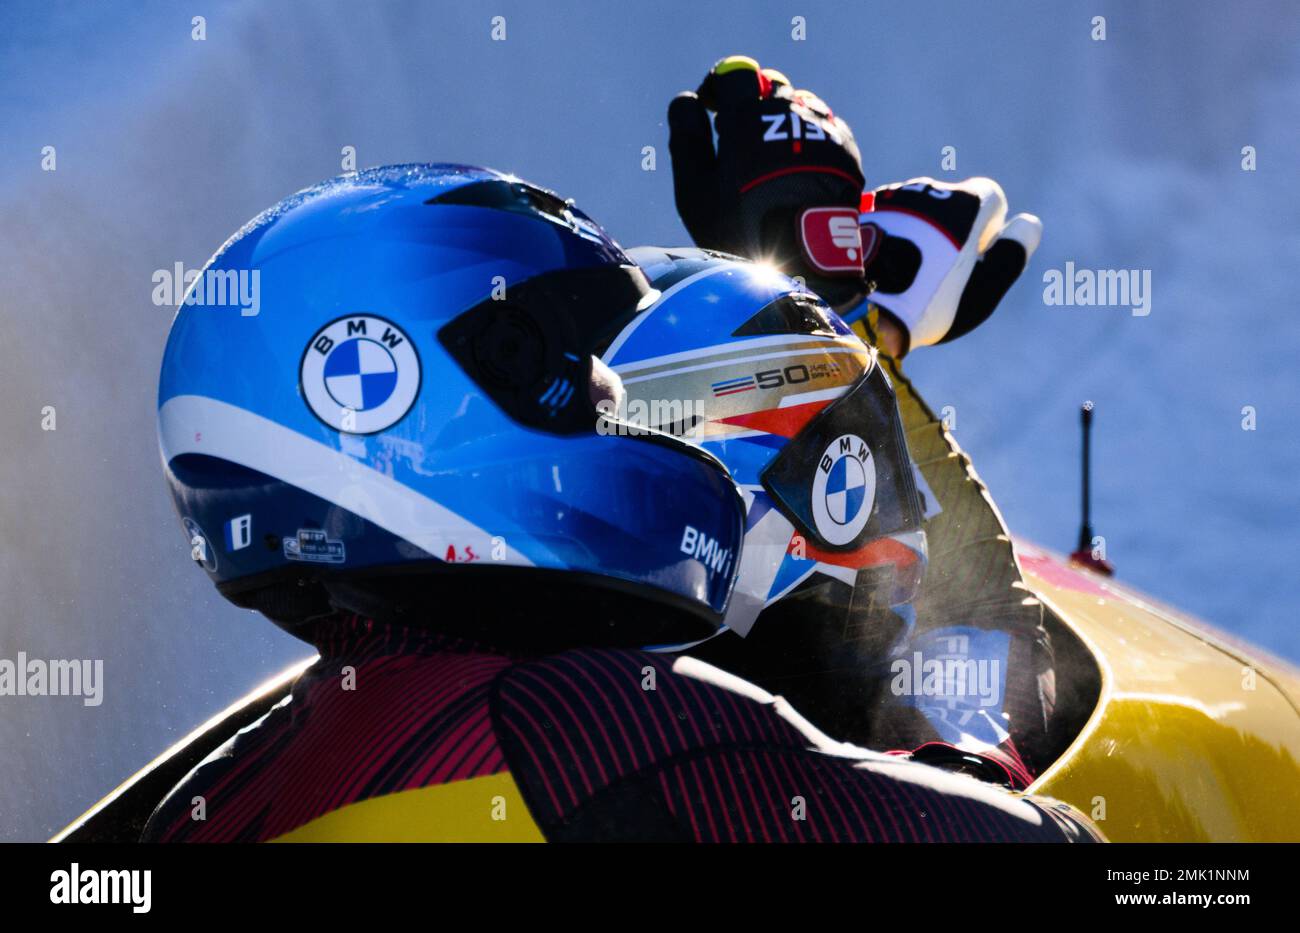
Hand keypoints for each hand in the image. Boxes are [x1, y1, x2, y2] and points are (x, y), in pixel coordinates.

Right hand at [668, 55, 867, 310]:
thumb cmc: (739, 226)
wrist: (804, 257)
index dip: (720, 86)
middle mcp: (788, 111)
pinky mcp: (845, 148)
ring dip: (782, 123)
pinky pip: (822, 129)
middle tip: (740, 141)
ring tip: (772, 162)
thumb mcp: (696, 189)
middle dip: (752, 105)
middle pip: (769, 87)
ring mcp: (821, 128)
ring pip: (798, 106)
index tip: (713, 107)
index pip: (735, 73)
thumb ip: (687, 139)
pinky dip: (807, 142)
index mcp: (747, 116)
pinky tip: (798, 174)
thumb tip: (686, 101)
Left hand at [862, 177, 1040, 353]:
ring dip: (917, 234)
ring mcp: (893, 200)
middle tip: (938, 275)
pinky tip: (882, 268)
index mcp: (967, 204)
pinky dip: (890, 237)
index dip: (988, 228)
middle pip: (950, 206)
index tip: (974, 258)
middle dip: (949, 233)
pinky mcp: (863, 213)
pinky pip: (887, 220)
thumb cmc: (927, 301)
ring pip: (916, 212)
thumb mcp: (983, 288)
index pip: (991, 198)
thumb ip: (1011, 255)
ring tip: (905, 276)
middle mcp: (931, 191)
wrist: (855, 301)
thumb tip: (1029, 225)